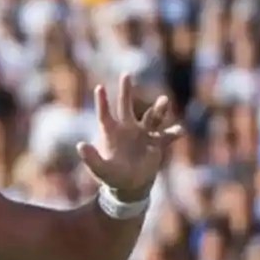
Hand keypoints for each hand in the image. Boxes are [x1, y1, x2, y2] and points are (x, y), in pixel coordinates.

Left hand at [76, 72, 183, 202]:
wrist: (131, 185)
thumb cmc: (113, 177)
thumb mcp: (101, 170)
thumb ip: (91, 159)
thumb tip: (80, 145)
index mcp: (112, 133)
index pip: (105, 115)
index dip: (102, 102)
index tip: (99, 87)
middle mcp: (128, 128)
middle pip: (126, 105)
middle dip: (126, 90)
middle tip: (126, 74)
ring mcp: (143, 134)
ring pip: (151, 117)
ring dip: (158, 110)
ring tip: (164, 101)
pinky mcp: (157, 143)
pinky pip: (167, 136)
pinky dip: (174, 133)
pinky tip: (180, 131)